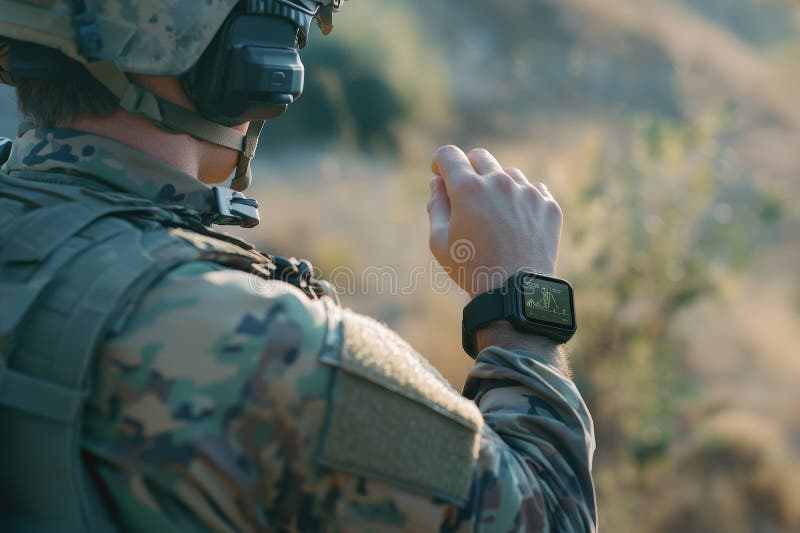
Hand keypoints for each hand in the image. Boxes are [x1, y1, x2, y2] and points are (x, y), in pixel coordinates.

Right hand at [427, 146, 562, 296]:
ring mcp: (527, 191)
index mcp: (468, 188)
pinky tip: (516, 224)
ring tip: (495, 217)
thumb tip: (438, 182)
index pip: (448, 155)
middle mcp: (499, 182)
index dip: (440, 163)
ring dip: (498, 186)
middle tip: (468, 196)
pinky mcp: (548, 204)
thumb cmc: (471, 269)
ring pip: (507, 174)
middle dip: (469, 170)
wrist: (516, 293)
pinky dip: (522, 200)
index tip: (440, 175)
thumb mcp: (440, 241)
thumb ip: (436, 205)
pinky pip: (533, 189)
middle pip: (479, 156)